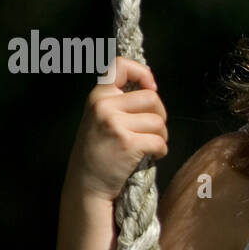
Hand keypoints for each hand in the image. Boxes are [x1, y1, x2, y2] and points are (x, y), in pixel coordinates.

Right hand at [68, 56, 169, 201]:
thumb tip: (151, 88)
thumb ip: (118, 101)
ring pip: (159, 121)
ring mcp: (115, 124)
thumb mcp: (99, 117)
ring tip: (149, 145)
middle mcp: (104, 106)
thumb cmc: (98, 151)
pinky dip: (161, 150)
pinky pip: (160, 141)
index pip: (121, 65)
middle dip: (160, 115)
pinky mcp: (128, 144)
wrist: (87, 184)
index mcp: (98, 96)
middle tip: (152, 129)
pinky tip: (151, 156)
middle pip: (152, 98)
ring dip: (161, 135)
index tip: (151, 87)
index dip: (143, 73)